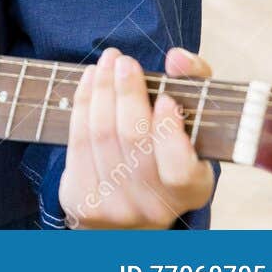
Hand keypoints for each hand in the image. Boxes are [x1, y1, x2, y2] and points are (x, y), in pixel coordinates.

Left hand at [58, 45, 215, 227]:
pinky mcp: (83, 201)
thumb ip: (194, 83)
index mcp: (191, 190)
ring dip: (100, 90)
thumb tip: (178, 58)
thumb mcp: (192, 125)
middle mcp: (155, 208)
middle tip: (124, 60)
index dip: (170, 132)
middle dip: (126, 92)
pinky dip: (82, 103)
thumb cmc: (166, 153)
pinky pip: (78, 141)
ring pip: (101, 135)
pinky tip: (88, 80)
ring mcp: (116, 208)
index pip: (180, 167)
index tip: (166, 98)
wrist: (129, 213)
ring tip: (106, 63)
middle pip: (133, 140)